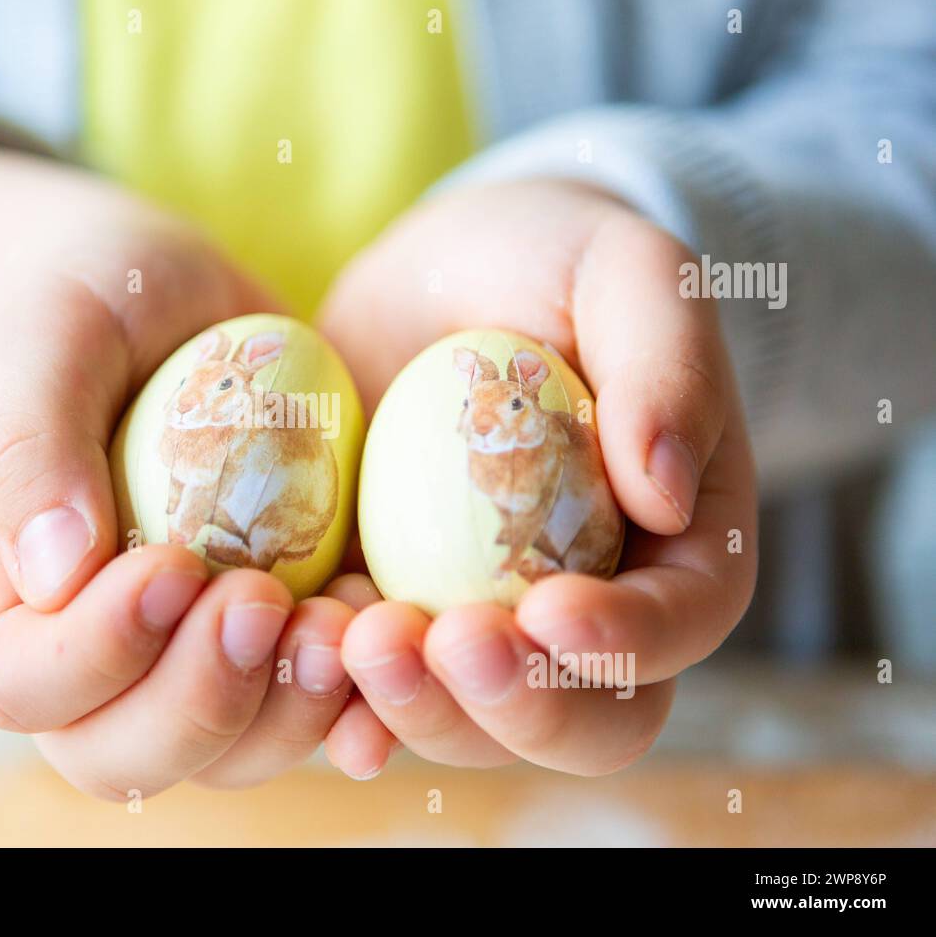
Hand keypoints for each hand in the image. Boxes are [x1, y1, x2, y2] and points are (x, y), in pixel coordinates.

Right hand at [0, 151, 360, 796]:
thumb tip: (56, 573)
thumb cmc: (85, 299)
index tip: (172, 565)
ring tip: (342, 621)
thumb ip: (29, 438)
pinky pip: (305, 708)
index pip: (17, 680)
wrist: (171, 297)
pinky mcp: (268, 636)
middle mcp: (81, 649)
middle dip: (200, 702)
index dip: (94, 654)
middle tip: (264, 602)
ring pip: (224, 752)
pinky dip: (354, 695)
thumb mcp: (41, 329)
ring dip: (289, 711)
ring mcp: (180, 655)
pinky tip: (390, 634)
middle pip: (118, 751)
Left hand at [317, 178, 757, 775]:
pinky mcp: (395, 607)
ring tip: (355, 637)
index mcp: (676, 542)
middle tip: (444, 640)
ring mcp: (486, 621)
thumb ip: (667, 366)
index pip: (682, 623)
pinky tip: (302, 660)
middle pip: (585, 720)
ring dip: (419, 707)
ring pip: (473, 723)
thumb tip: (667, 495)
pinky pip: (375, 685)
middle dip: (519, 706)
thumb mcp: (629, 274)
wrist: (447, 270)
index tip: (551, 611)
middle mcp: (591, 607)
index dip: (627, 643)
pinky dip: (339, 695)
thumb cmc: (558, 262)